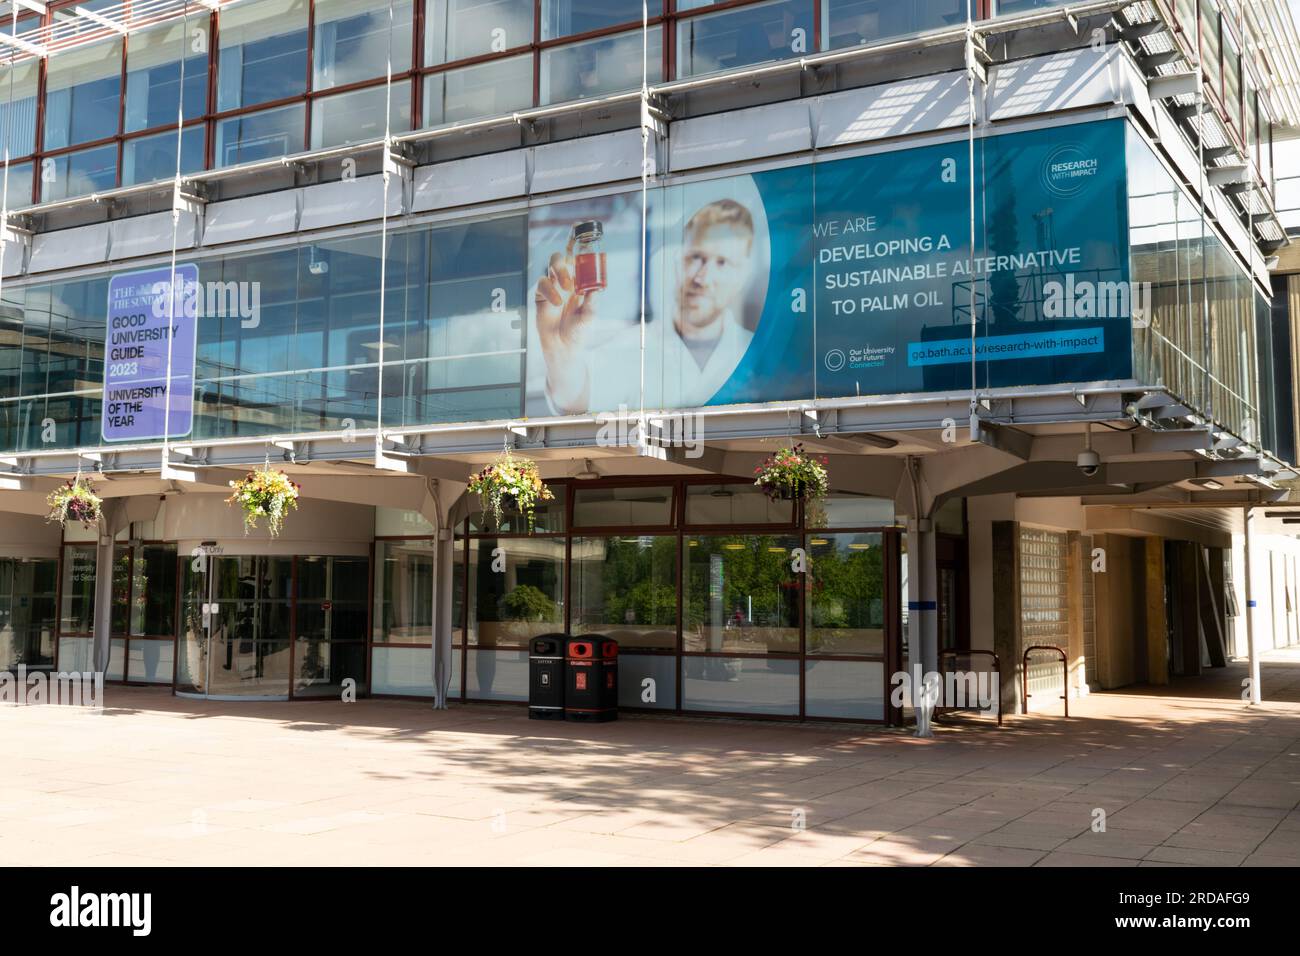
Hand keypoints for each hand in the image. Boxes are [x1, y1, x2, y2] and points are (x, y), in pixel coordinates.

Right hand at [534, 236, 598, 412]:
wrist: (563, 347)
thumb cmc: (579, 331)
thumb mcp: (589, 316)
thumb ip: (592, 302)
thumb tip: (596, 288)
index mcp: (580, 280)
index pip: (578, 256)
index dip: (577, 240)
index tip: (579, 226)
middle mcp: (566, 280)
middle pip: (561, 256)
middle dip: (565, 255)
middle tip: (573, 264)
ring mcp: (552, 286)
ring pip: (551, 267)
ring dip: (559, 273)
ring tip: (567, 288)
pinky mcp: (541, 295)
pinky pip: (542, 284)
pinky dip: (549, 291)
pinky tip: (556, 302)